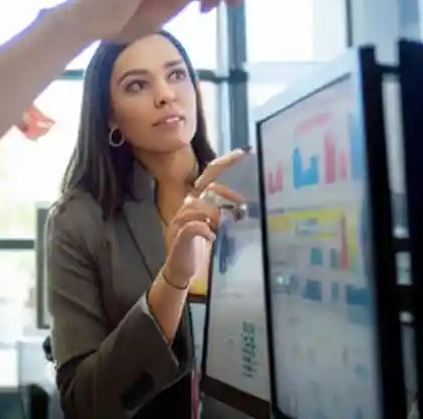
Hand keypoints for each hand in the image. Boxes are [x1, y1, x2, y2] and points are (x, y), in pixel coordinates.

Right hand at [161, 149, 251, 288]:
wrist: (179, 270)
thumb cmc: (198, 247)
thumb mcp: (213, 228)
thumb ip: (222, 214)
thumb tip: (242, 207)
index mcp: (196, 202)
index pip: (209, 176)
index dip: (224, 163)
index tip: (243, 152)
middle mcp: (186, 207)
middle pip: (206, 189)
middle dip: (226, 195)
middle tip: (241, 208)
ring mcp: (180, 221)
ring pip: (197, 206)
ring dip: (215, 215)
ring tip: (224, 226)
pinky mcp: (178, 237)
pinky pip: (192, 227)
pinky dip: (205, 230)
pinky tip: (213, 238)